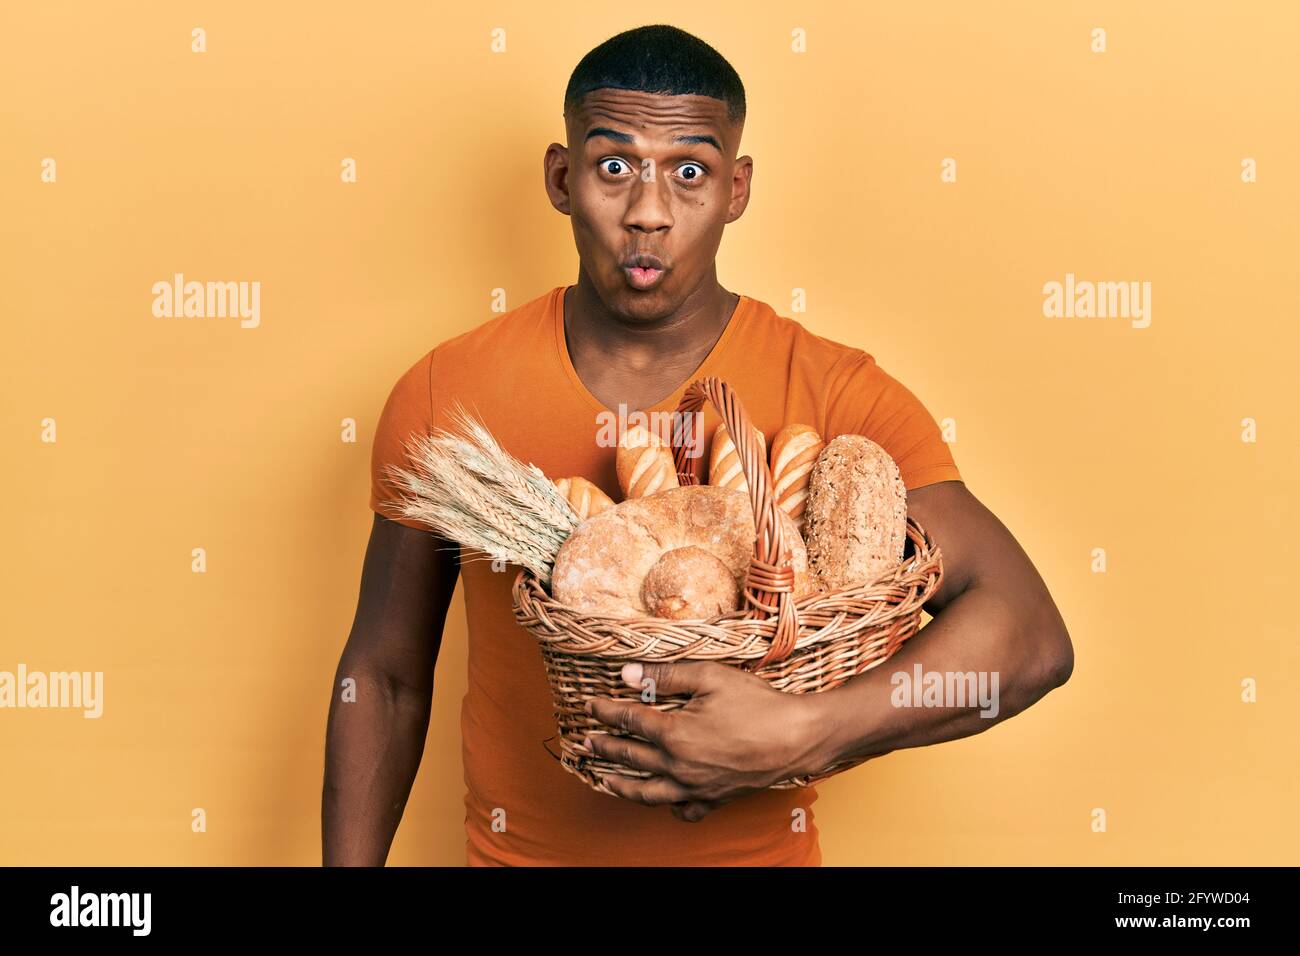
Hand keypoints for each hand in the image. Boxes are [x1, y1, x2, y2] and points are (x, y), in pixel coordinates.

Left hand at [583, 660, 825, 821]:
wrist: (798, 738)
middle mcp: (678, 766)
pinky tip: (662, 799)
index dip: (606, 711)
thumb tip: (627, 673)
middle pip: (629, 757)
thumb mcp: (710, 677)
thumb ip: (666, 675)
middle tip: (584, 743)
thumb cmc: (757, 704)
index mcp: (674, 733)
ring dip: (621, 784)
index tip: (591, 705)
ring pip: (647, 792)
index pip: (628, 721)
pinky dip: (668, 806)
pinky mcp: (714, 798)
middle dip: (603, 748)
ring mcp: (695, 787)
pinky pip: (683, 810)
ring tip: (604, 779)